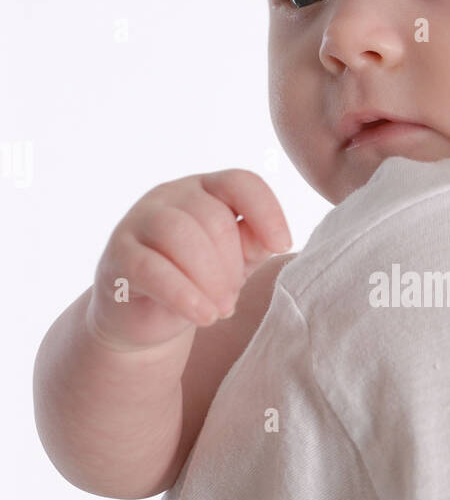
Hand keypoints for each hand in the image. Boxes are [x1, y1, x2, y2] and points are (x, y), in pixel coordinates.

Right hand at [86, 170, 291, 352]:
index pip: (240, 182)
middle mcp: (169, 196)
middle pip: (212, 215)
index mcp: (204, 190)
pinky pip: (150, 268)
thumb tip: (265, 240)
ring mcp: (138, 221)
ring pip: (180, 235)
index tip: (282, 245)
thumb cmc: (196, 282)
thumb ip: (251, 246)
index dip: (266, 211)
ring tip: (221, 309)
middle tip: (232, 298)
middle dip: (231, 264)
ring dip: (209, 278)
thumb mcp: (234, 263)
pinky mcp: (117, 255)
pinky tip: (203, 316)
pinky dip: (183, 294)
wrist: (143, 318)